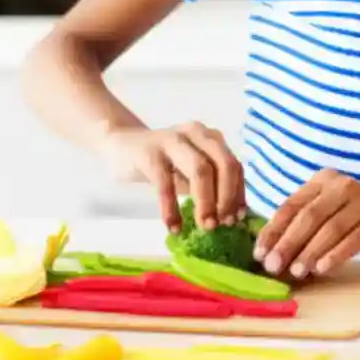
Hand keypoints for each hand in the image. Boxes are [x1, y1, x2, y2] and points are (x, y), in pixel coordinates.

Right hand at [98, 121, 245, 231]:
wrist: (121, 144)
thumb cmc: (163, 163)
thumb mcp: (190, 170)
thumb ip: (209, 186)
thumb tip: (229, 217)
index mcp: (211, 138)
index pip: (235, 165)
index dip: (238, 193)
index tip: (236, 219)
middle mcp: (196, 133)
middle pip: (224, 164)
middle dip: (227, 198)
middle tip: (222, 224)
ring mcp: (172, 140)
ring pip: (201, 169)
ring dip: (207, 202)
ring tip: (205, 226)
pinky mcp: (149, 153)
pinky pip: (165, 183)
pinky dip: (171, 208)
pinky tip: (173, 226)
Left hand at [255, 169, 359, 278]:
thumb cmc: (350, 215)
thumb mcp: (325, 210)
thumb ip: (300, 224)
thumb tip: (269, 253)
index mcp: (321, 182)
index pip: (291, 205)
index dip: (273, 230)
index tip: (259, 253)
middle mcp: (341, 188)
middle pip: (309, 217)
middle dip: (288, 243)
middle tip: (273, 266)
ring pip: (330, 230)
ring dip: (310, 252)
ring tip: (296, 272)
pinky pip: (351, 241)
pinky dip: (334, 256)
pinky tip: (321, 269)